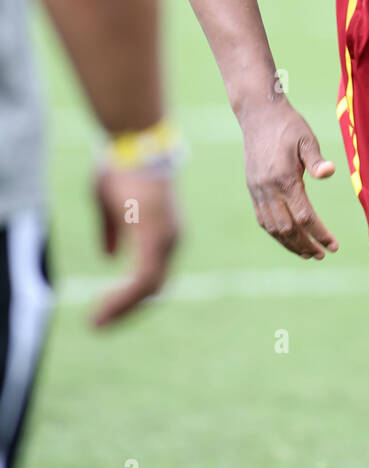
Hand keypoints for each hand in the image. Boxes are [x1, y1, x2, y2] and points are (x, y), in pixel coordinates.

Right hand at [91, 166, 181, 326]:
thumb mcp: (111, 204)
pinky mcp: (155, 236)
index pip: (154, 276)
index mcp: (164, 233)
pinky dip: (125, 297)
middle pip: (155, 288)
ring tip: (99, 322)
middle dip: (128, 309)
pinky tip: (105, 307)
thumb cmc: (123, 167)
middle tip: (101, 324)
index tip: (107, 309)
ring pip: (150, 288)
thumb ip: (112, 231)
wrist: (135, 142)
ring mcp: (166, 238)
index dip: (132, 296)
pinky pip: (143, 278)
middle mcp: (171, 239)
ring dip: (124, 308)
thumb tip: (110, 257)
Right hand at [242, 103, 337, 260]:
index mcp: (284, 179)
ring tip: (307, 253)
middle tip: (322, 254)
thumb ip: (316, 160)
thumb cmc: (288, 126)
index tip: (334, 245)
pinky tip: (288, 238)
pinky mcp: (253, 188)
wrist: (259, 115)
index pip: (304, 216)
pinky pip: (263, 218)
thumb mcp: (307, 139)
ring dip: (290, 244)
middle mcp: (268, 189)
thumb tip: (330, 172)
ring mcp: (257, 190)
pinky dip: (276, 233)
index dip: (320, 234)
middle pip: (287, 228)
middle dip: (306, 245)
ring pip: (273, 228)